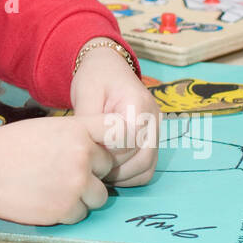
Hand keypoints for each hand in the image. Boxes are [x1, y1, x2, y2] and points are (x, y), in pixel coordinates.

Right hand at [0, 114, 117, 225]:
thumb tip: (99, 149)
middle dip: (91, 173)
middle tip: (62, 172)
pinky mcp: (66, 209)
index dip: (115, 141)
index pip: (118, 131)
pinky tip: (43, 198)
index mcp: (77, 130)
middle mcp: (82, 155)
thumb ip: (75, 136)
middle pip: (107, 168)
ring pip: (98, 196)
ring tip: (52, 187)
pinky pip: (80, 214)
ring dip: (82, 196)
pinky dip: (65, 211)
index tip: (105, 147)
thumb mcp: (46, 128)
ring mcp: (76, 184)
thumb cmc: (8, 146)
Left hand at [70, 45, 158, 186]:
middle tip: (91, 164)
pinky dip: (129, 176)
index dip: (109, 150)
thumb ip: (89, 120)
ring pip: (147, 168)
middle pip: (143, 159)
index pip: (130, 140)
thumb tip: (91, 149)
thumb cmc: (95, 77)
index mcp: (138, 103)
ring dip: (122, 175)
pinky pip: (146, 169)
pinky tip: (109, 169)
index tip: (90, 148)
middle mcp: (154, 119)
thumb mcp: (86, 92)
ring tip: (99, 168)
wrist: (107, 67)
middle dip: (114, 167)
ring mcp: (156, 132)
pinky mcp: (151, 142)